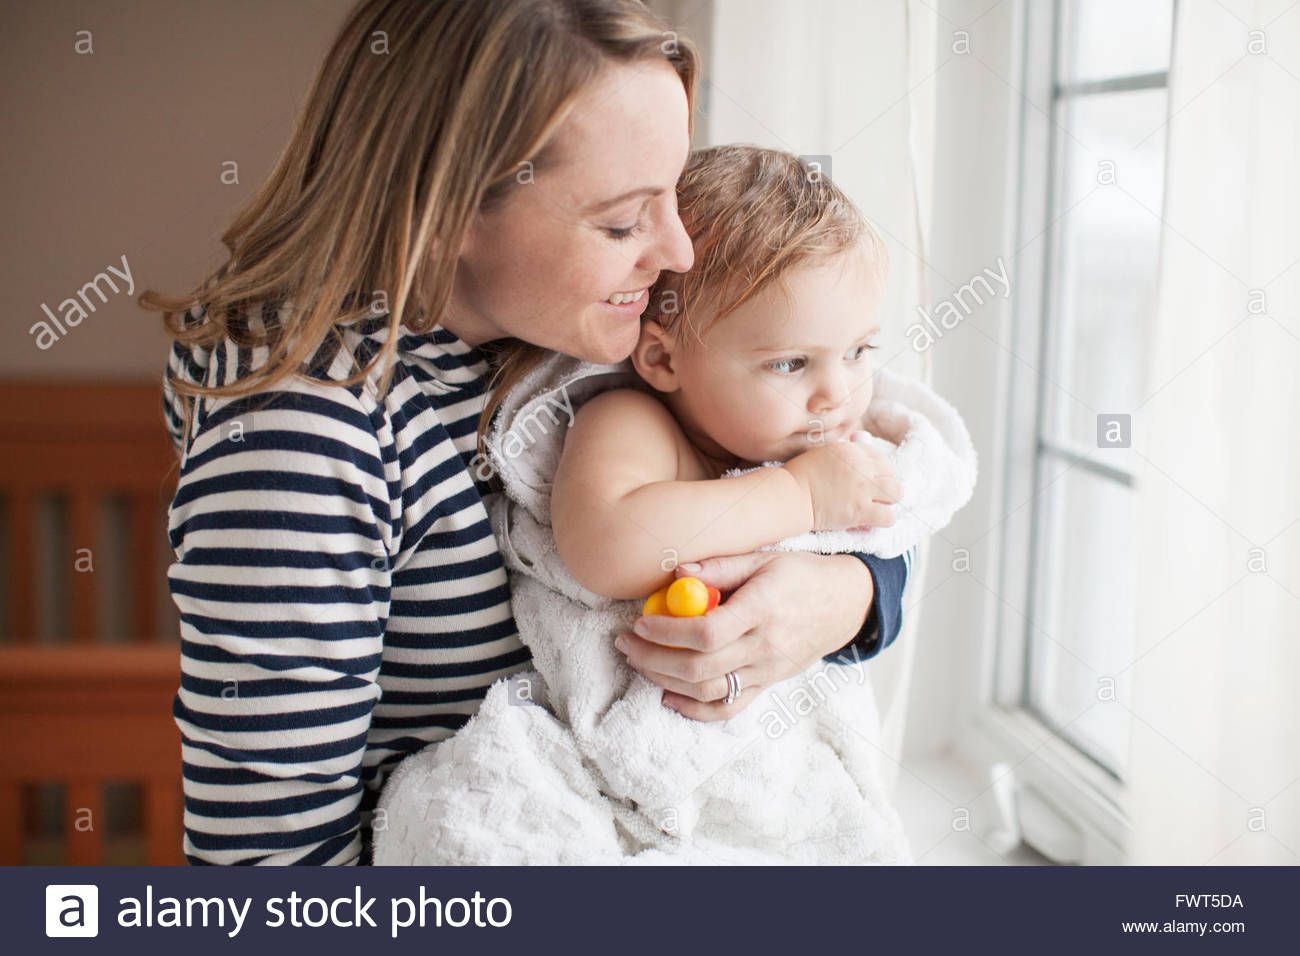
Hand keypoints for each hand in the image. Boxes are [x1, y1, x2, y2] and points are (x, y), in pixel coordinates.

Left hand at [613, 550, 874, 720]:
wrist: (845, 604)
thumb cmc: (800, 575)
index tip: (641, 621)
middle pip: (700, 667)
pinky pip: (728, 707)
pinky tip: (668, 696)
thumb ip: (721, 566)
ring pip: (708, 691)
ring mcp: (767, 672)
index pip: (708, 632)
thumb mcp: (764, 558)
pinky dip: (695, 710)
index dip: (667, 631)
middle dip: (653, 657)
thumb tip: (677, 573)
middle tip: (625, 642)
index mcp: (763, 610)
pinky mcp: (768, 686)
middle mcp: (765, 647)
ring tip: (638, 660)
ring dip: (664, 681)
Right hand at [781, 433, 901, 531]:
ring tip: (876, 506)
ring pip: (897, 493)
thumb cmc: (800, 475)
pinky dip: (883, 519)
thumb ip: (847, 448)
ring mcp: (862, 489)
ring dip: (888, 501)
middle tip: (874, 494)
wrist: (789, 496)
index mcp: (852, 450)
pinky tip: (872, 520)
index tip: (869, 479)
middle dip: (886, 485)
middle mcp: (861, 467)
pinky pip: (889, 516)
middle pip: (892, 475)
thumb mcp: (824, 452)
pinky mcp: (860, 511)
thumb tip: (865, 438)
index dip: (877, 470)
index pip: (880, 457)